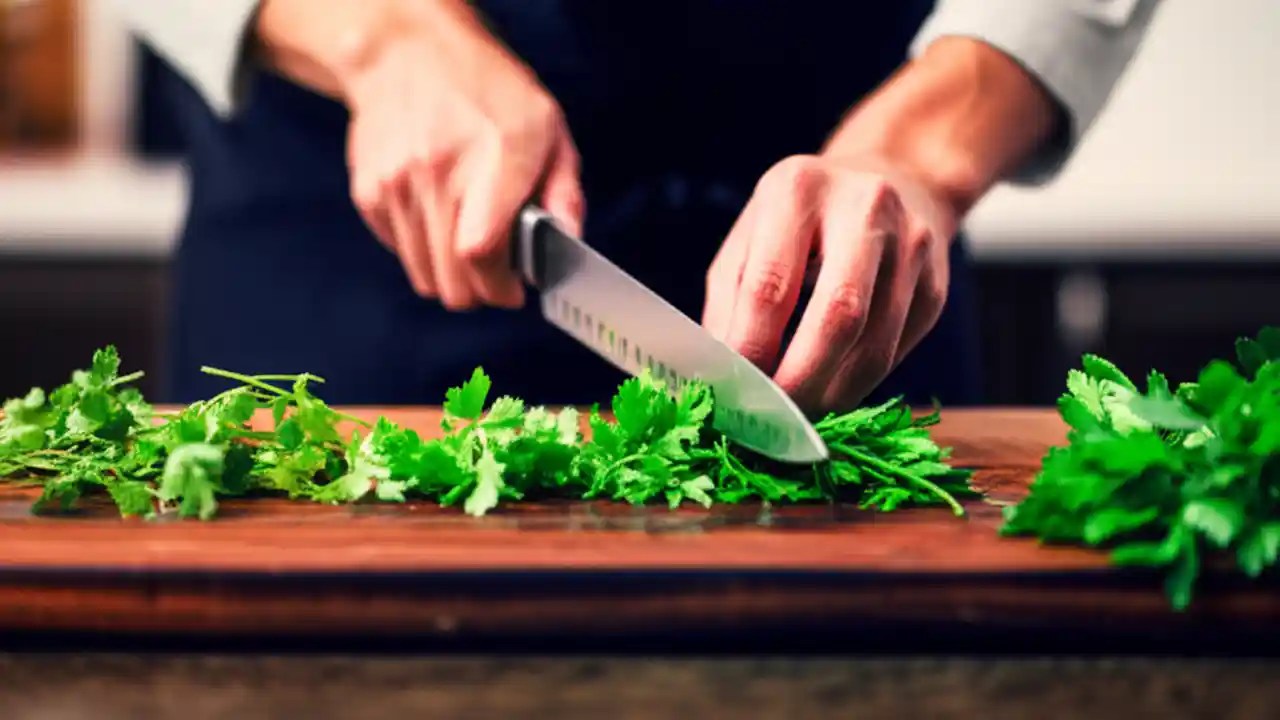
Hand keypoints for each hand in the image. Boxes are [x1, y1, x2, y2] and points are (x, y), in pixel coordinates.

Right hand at [340, 4, 583, 309]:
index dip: (500, 286)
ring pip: (424, 278)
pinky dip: (423, 250)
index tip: (512, 289)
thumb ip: (564, 191)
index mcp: (494, 156)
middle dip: (481, 291)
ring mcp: (397, 185)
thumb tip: (567, 242)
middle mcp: (438, 172)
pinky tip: (439, 215)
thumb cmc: (487, 91)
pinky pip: (401, 254)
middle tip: (496, 272)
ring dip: (450, 274)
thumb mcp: (546, 126)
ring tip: (467, 239)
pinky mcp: (369, 193)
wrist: (408, 53)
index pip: (481, 251)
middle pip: (453, 281)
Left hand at [702, 153, 957, 413]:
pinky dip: (858, 384)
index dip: (750, 349)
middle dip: (800, 381)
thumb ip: (729, 302)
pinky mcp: (936, 285)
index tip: (732, 392)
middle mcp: (865, 208)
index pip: (770, 286)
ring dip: (831, 394)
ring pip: (874, 345)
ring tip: (796, 416)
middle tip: (771, 421)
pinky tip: (830, 392)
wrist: (893, 181)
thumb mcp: (751, 238)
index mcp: (799, 189)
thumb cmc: (801, 220)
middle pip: (837, 315)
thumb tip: (721, 374)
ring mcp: (911, 245)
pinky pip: (896, 352)